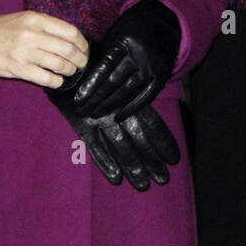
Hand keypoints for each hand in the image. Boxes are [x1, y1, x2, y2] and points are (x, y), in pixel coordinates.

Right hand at [0, 11, 88, 87]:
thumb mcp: (23, 19)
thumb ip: (45, 26)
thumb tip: (69, 39)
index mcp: (36, 19)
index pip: (70, 32)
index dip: (82, 43)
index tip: (84, 49)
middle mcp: (33, 34)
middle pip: (68, 49)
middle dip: (80, 59)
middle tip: (81, 64)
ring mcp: (25, 52)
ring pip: (60, 64)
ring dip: (70, 70)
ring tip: (70, 71)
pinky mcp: (18, 69)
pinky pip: (46, 78)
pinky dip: (56, 81)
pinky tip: (57, 81)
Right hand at [50, 69, 180, 190]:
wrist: (71, 61)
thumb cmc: (101, 66)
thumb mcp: (122, 78)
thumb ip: (135, 94)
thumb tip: (153, 109)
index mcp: (131, 98)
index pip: (154, 124)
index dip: (164, 142)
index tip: (174, 159)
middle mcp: (119, 110)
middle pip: (140, 140)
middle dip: (152, 161)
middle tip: (163, 179)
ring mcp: (100, 118)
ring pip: (120, 147)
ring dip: (132, 166)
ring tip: (143, 185)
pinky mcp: (82, 122)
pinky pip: (95, 145)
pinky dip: (105, 161)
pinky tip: (116, 177)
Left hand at [71, 0, 181, 120]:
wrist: (164, 24)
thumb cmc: (133, 29)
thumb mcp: (117, 32)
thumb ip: (106, 53)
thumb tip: (86, 77)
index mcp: (125, 42)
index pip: (104, 67)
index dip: (90, 84)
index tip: (78, 98)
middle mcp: (140, 56)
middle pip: (113, 82)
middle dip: (95, 99)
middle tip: (81, 110)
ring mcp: (152, 68)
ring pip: (127, 92)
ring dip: (109, 106)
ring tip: (94, 114)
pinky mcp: (161, 77)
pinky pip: (145, 97)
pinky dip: (131, 109)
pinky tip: (118, 117)